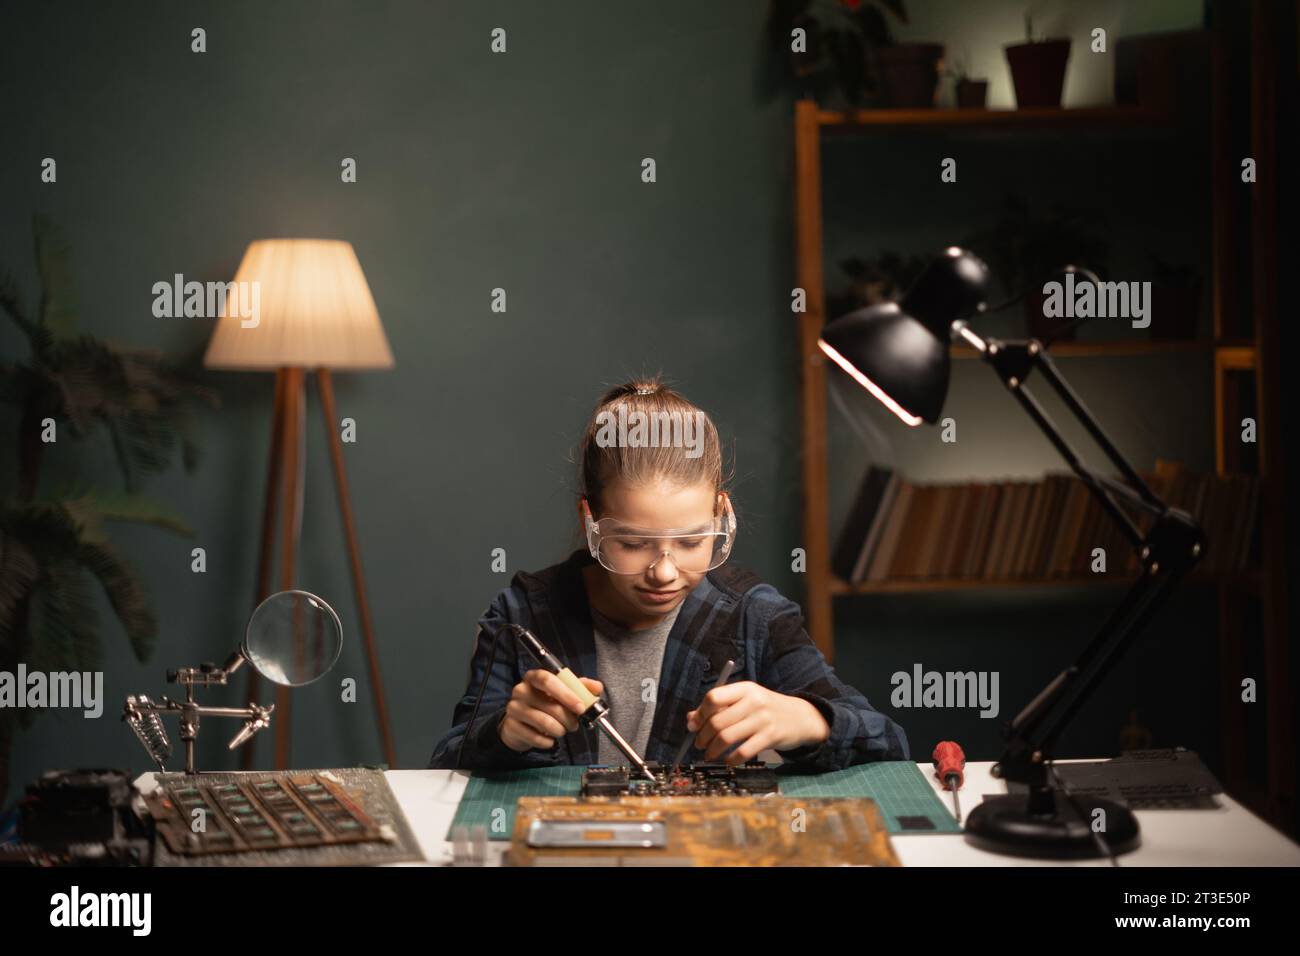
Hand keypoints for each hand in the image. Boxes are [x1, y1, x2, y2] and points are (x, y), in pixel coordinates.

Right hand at [499, 670, 603, 752]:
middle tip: (575, 725)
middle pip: (550, 705)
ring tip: (562, 730)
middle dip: (568, 718)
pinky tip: (549, 739)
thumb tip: (597, 687)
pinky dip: (548, 742)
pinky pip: (536, 738)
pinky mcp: (511, 726)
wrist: (521, 723)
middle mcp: (520, 690)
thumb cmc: (544, 704)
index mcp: (534, 677)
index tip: (581, 707)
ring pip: (544, 723)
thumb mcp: (562, 692)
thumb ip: (580, 688)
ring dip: (560, 730)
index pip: (548, 680)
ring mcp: (513, 708)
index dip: (566, 694)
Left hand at [687, 681, 829, 764]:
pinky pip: (743, 751)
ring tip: (708, 754)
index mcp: (744, 689)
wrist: (801, 717)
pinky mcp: (770, 737)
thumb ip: (719, 708)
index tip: (694, 725)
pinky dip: (730, 759)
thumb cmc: (766, 709)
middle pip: (717, 721)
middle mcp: (753, 701)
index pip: (714, 697)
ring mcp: (763, 719)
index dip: (700, 713)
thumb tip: (690, 721)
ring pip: (727, 737)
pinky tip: (727, 761)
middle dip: (703, 736)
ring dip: (712, 750)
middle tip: (699, 744)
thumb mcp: (745, 701)